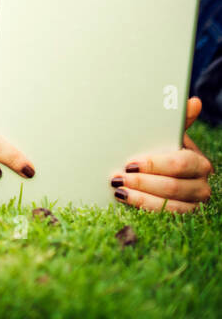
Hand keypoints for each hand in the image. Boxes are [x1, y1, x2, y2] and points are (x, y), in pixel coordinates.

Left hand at [112, 97, 214, 212]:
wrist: (153, 171)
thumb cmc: (158, 149)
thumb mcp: (164, 134)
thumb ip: (178, 121)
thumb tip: (194, 102)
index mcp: (197, 161)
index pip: (181, 163)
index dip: (155, 164)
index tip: (131, 163)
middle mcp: (200, 184)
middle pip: (175, 186)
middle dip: (144, 182)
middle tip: (120, 177)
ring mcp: (192, 203)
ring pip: (171, 205)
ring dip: (142, 197)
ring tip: (119, 189)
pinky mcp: (181, 216)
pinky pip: (166, 217)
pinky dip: (144, 208)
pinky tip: (126, 199)